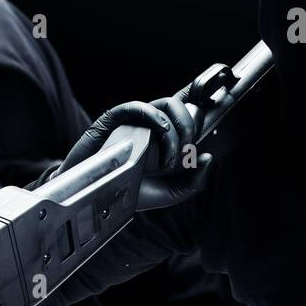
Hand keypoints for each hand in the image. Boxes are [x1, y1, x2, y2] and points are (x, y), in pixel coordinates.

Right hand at [53, 96, 212, 211]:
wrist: (96, 200)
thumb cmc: (129, 192)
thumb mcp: (170, 193)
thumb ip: (194, 181)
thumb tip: (207, 157)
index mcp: (168, 138)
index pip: (189, 112)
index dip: (202, 113)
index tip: (208, 123)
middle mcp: (154, 126)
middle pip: (183, 105)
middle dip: (192, 128)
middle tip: (186, 155)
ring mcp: (135, 121)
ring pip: (167, 104)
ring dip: (177, 130)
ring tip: (171, 158)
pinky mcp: (114, 121)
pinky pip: (137, 107)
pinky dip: (155, 117)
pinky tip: (162, 135)